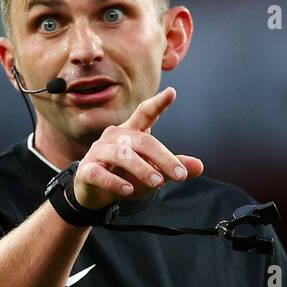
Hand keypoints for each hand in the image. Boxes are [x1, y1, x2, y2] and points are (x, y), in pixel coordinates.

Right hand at [72, 86, 203, 208]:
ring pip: (122, 155)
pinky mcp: (87, 170)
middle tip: (180, 175)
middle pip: (142, 141)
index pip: (144, 113)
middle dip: (163, 158)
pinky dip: (115, 182)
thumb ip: (173, 167)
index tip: (171, 92)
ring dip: (142, 168)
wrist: (95, 193)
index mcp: (131, 132)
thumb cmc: (125, 175)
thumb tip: (199, 166)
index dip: (157, 103)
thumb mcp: (153, 171)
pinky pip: (100, 174)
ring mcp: (99, 151)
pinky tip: (128, 190)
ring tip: (158, 183)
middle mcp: (115, 136)